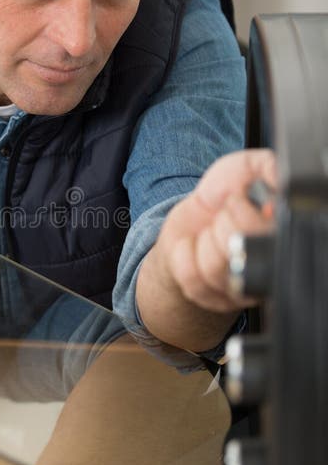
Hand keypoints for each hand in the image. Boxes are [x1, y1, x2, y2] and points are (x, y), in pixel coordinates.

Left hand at [158, 148, 276, 312]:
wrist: (195, 218)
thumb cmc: (224, 194)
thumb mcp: (248, 167)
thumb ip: (269, 166)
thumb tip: (280, 181)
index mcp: (280, 236)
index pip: (270, 235)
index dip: (249, 216)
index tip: (237, 199)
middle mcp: (265, 267)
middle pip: (241, 247)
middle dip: (224, 221)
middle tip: (224, 215)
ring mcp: (241, 287)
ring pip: (215, 267)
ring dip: (203, 241)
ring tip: (210, 233)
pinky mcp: (212, 298)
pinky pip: (191, 278)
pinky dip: (183, 255)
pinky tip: (194, 247)